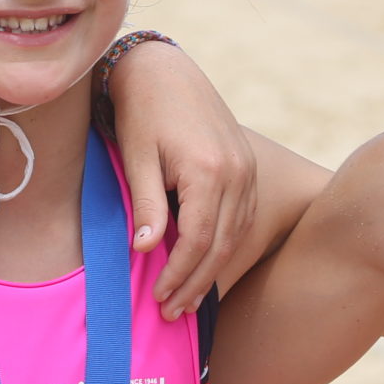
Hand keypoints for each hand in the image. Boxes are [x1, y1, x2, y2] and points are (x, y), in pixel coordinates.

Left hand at [101, 39, 256, 318]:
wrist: (164, 70)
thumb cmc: (142, 113)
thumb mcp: (136, 158)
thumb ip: (146, 204)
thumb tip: (146, 249)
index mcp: (208, 170)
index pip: (198, 240)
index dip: (179, 275)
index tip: (159, 299)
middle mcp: (236, 172)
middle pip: (222, 244)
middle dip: (196, 283)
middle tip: (173, 313)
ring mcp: (246, 169)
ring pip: (236, 234)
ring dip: (213, 270)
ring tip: (188, 300)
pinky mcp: (245, 167)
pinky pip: (240, 217)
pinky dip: (224, 246)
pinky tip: (206, 265)